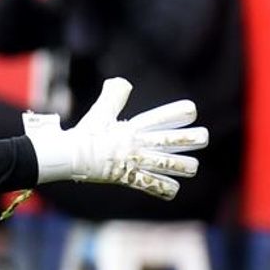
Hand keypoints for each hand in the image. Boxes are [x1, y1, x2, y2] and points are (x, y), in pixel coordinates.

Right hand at [22, 78, 207, 198]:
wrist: (66, 156)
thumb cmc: (84, 134)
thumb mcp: (99, 113)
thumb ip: (113, 96)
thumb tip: (121, 81)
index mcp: (131, 127)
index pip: (161, 117)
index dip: (179, 114)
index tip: (191, 112)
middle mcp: (136, 144)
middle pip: (173, 140)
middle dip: (193, 138)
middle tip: (202, 137)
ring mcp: (133, 162)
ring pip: (170, 165)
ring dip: (184, 166)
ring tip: (190, 166)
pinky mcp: (128, 178)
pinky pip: (152, 185)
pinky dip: (164, 189)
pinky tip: (172, 188)